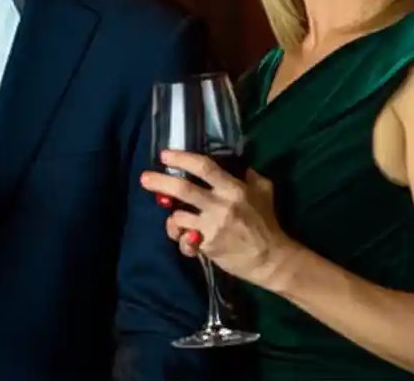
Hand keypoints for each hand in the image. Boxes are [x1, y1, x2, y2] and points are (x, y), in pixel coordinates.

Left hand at [140, 150, 297, 288]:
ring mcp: (211, 227)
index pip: (205, 168)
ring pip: (177, 217)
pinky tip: (187, 239)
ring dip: (172, 218)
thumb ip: (249, 175)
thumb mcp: (264, 191)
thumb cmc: (265, 222)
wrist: (270, 258)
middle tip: (143, 177)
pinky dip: (181, 239)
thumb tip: (235, 162)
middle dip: (160, 182)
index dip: (182, 159)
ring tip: (177, 221)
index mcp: (234, 189)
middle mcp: (220, 206)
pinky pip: (183, 241)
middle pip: (183, 189)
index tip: (164, 155)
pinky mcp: (206, 247)